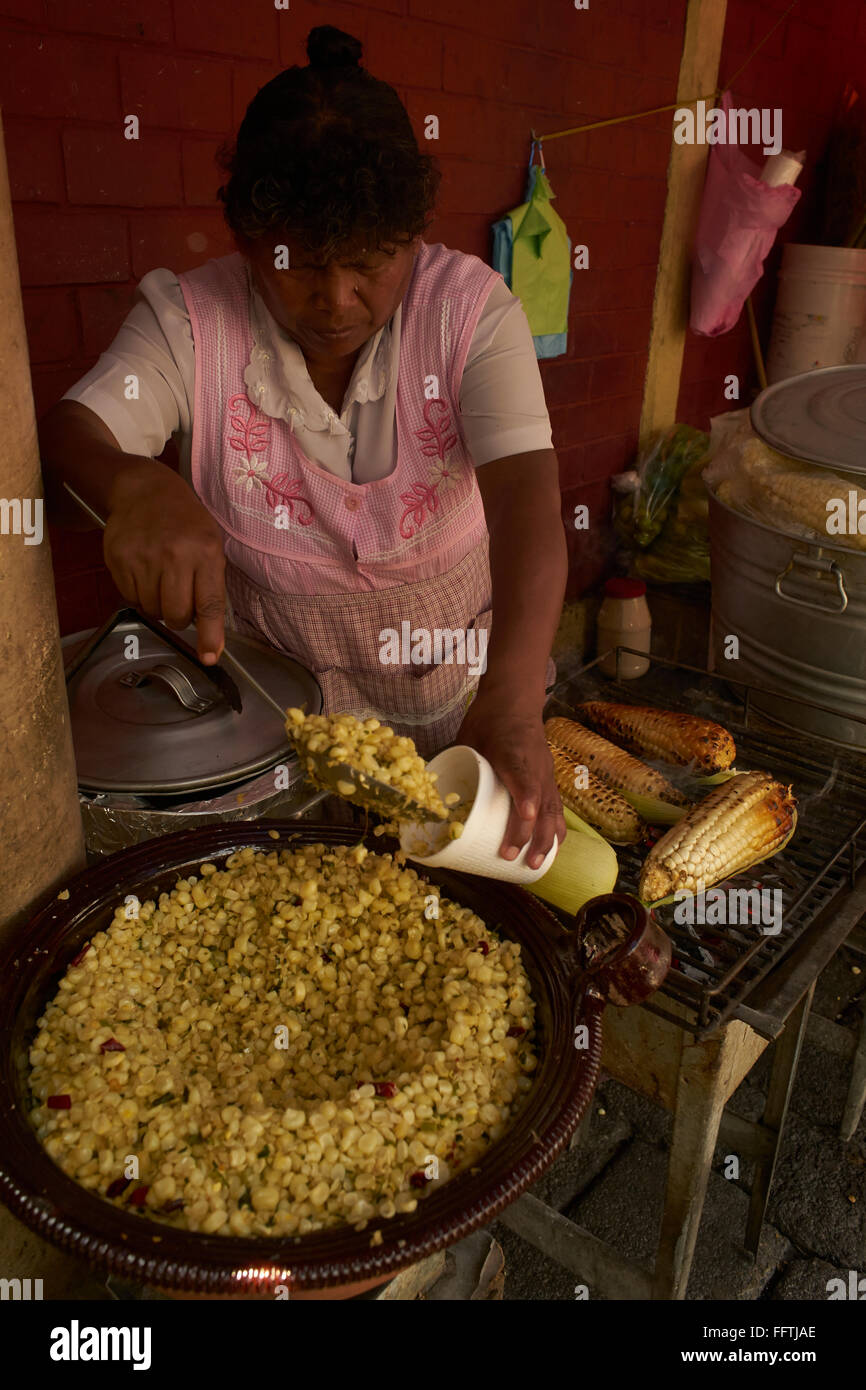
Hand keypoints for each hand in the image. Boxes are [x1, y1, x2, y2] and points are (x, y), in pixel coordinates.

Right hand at [104, 462, 226, 663]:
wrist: (144, 490)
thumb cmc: (185, 522)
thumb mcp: (211, 544)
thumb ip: (211, 585)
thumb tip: (209, 632)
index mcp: (205, 552)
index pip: (209, 604)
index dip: (210, 635)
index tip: (209, 656)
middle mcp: (175, 556)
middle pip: (176, 615)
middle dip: (179, 617)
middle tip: (179, 598)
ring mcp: (144, 558)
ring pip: (152, 610)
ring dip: (157, 604)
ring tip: (160, 577)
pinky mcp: (119, 560)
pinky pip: (130, 597)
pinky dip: (138, 593)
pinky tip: (143, 570)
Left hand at [456, 690, 564, 869]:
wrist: (515, 699)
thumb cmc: (488, 719)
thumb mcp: (468, 738)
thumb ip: (458, 766)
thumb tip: (435, 799)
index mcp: (512, 752)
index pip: (523, 776)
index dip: (525, 796)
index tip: (525, 815)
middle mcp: (534, 765)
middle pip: (540, 803)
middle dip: (531, 835)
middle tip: (516, 858)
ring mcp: (545, 773)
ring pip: (552, 810)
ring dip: (545, 840)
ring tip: (535, 865)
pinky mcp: (549, 778)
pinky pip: (557, 807)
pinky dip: (556, 829)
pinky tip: (551, 849)